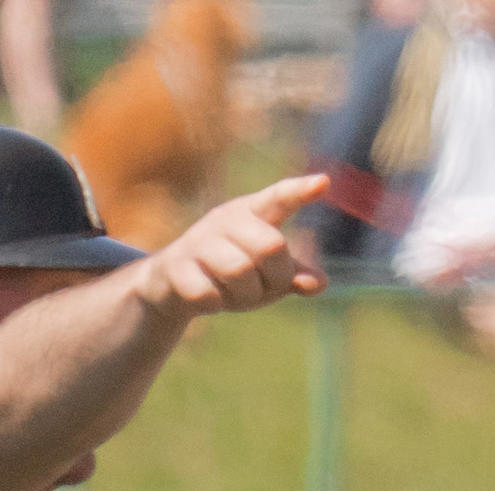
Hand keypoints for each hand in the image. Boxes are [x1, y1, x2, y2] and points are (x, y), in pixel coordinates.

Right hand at [140, 176, 331, 321]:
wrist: (172, 283)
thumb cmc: (231, 272)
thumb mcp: (267, 273)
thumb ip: (295, 275)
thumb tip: (319, 282)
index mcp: (251, 214)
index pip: (279, 199)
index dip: (299, 191)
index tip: (323, 182)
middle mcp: (224, 220)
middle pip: (272, 246)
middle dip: (276, 277)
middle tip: (262, 284)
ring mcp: (197, 240)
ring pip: (240, 271)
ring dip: (246, 294)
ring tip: (234, 292)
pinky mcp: (175, 265)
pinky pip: (209, 293)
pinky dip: (216, 303)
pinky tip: (208, 296)